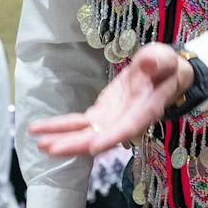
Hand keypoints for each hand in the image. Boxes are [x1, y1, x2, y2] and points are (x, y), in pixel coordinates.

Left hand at [31, 44, 187, 157]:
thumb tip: (148, 61)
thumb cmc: (168, 67)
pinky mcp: (101, 114)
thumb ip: (160, 61)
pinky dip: (61, 127)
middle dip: (76, 144)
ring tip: (39, 142)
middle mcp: (126, 120)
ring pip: (86, 134)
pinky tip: (41, 131)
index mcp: (145, 108)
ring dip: (63, 139)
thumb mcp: (167, 58)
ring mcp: (112, 119)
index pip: (129, 126)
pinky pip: (79, 123)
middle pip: (100, 137)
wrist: (164, 76)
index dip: (112, 138)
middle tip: (51, 148)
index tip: (93, 147)